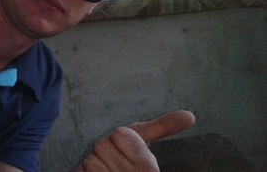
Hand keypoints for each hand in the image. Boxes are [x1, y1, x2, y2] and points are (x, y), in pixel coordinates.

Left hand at [74, 110, 194, 171]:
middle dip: (103, 152)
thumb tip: (191, 115)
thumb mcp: (144, 143)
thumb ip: (163, 127)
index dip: (118, 138)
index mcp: (148, 168)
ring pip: (90, 161)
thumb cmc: (128, 162)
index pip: (121, 134)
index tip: (124, 150)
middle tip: (112, 162)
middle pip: (102, 145)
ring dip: (92, 164)